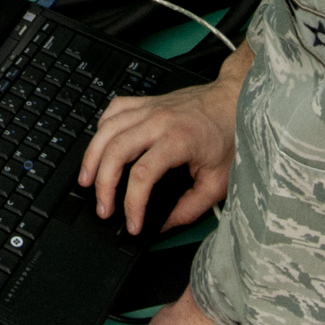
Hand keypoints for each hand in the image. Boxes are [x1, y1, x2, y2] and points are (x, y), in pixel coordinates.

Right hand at [79, 38, 253, 234]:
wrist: (238, 100)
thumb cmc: (232, 135)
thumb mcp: (218, 181)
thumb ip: (190, 208)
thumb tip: (164, 225)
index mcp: (179, 140)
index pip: (142, 176)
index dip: (132, 205)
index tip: (132, 224)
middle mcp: (159, 121)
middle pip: (115, 151)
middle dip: (103, 185)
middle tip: (103, 209)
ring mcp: (150, 108)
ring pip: (107, 130)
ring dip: (91, 157)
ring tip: (86, 181)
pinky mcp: (146, 102)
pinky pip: (114, 110)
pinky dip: (101, 129)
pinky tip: (100, 146)